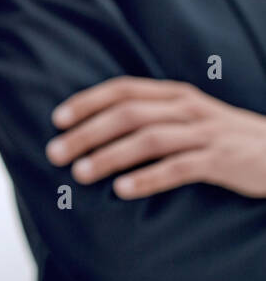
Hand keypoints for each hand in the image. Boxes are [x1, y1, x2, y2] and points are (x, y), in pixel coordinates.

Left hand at [46, 76, 265, 198]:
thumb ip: (150, 118)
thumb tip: (94, 134)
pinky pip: (179, 168)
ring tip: (81, 173)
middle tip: (55, 154)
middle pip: (128, 115)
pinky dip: (148, 178)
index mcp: (175, 95)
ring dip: (110, 156)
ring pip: (149, 139)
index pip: (123, 90)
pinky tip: (122, 191)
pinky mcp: (222, 160)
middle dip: (87, 133)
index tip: (57, 120)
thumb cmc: (224, 139)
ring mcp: (206, 133)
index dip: (87, 102)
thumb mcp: (188, 119)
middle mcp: (188, 108)